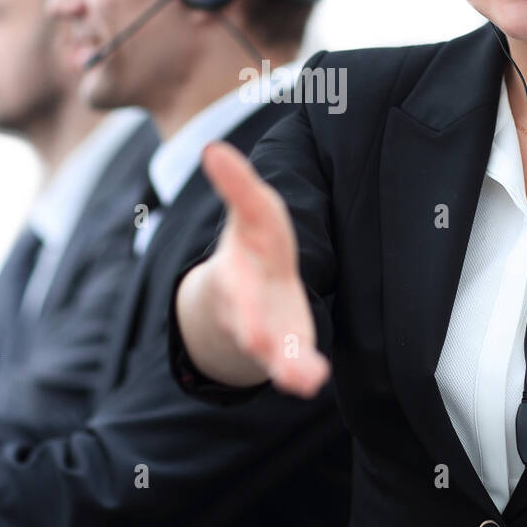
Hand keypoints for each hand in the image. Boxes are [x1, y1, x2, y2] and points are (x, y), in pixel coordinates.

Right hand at [187, 140, 329, 397]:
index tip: (240, 298)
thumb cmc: (254, 243)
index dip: (238, 292)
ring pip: (269, 353)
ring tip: (301, 379)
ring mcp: (265, 331)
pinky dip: (303, 373)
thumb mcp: (251, 208)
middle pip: (247, 324)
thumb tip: (211, 147)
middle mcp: (245, 307)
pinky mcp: (286, 346)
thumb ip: (236, 183)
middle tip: (261, 343)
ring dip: (284, 366)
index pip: (233, 281)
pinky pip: (292, 365)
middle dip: (254, 333)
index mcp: (234, 272)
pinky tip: (315, 379)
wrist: (245, 287)